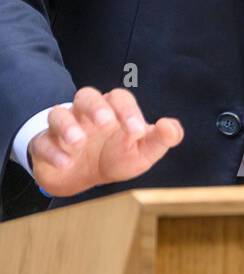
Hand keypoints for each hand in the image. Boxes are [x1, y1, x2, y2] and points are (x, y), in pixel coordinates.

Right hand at [29, 87, 183, 198]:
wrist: (84, 177)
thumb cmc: (116, 156)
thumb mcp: (142, 152)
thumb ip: (161, 140)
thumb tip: (171, 127)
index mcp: (112, 110)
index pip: (119, 98)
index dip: (128, 111)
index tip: (137, 131)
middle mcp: (86, 113)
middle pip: (86, 95)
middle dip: (95, 107)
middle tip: (105, 123)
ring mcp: (62, 128)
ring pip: (58, 114)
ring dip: (67, 126)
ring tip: (77, 143)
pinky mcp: (44, 145)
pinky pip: (42, 142)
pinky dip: (52, 151)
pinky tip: (65, 162)